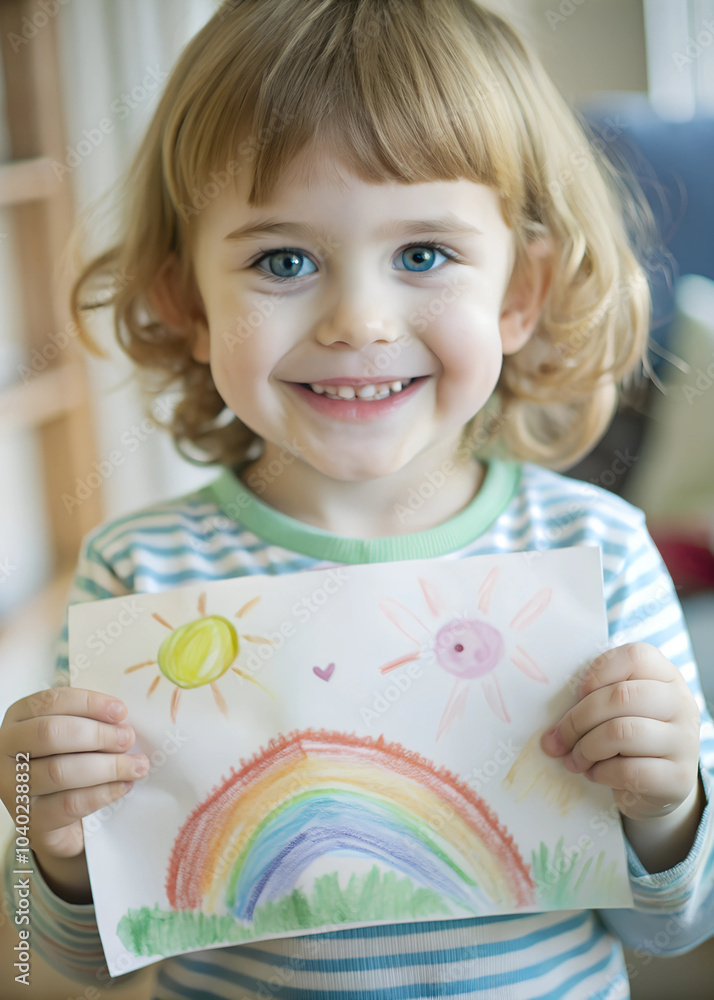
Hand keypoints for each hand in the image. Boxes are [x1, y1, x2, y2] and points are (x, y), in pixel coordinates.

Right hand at [0, 687, 148, 861]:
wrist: (55, 817)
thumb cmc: (68, 763)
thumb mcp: (74, 736)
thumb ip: (91, 722)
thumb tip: (123, 723)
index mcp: (18, 719)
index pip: (50, 702)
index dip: (89, 704)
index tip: (121, 711)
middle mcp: (5, 750)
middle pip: (51, 734)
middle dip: (97, 735)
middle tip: (128, 739)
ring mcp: (11, 787)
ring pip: (60, 771)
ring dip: (107, 766)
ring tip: (136, 765)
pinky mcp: (28, 820)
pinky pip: (68, 803)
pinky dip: (102, 793)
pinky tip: (123, 785)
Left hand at [540, 642, 700, 821]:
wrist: (658, 785)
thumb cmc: (628, 736)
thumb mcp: (617, 709)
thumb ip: (594, 699)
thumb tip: (553, 728)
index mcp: (666, 676)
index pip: (635, 656)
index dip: (599, 671)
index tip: (578, 692)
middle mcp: (681, 703)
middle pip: (622, 696)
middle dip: (579, 719)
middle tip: (558, 739)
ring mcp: (684, 741)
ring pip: (622, 733)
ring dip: (586, 749)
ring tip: (575, 759)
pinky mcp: (679, 778)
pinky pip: (629, 771)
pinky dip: (602, 773)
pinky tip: (595, 773)